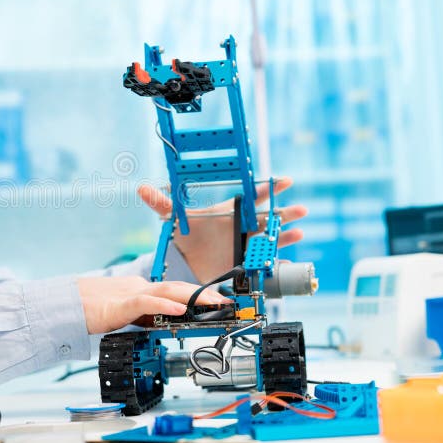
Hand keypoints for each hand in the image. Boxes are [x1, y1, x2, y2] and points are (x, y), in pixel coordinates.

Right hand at [77, 276, 226, 333]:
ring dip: (193, 297)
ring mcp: (132, 294)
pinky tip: (180, 309)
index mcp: (143, 291)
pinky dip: (165, 305)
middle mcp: (141, 288)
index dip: (198, 294)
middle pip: (178, 288)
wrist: (67, 306)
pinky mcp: (122, 303)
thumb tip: (164, 325)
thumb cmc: (92, 310)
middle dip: (204, 294)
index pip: (176, 291)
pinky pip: (147, 303)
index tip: (218, 302)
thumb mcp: (127, 316)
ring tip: (212, 303)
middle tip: (225, 302)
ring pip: (168, 291)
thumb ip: (144, 318)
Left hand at [138, 177, 307, 283]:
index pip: (252, 196)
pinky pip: (267, 260)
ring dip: (287, 233)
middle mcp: (244, 226)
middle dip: (284, 211)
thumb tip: (141, 188)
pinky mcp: (248, 262)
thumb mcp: (173, 219)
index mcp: (231, 211)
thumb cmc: (186, 235)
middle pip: (268, 216)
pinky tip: (288, 260)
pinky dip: (278, 260)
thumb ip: (160, 204)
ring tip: (300, 230)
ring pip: (272, 237)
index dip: (268, 188)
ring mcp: (248, 243)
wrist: (188, 260)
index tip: (283, 180)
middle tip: (301, 208)